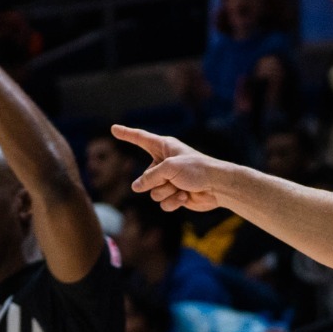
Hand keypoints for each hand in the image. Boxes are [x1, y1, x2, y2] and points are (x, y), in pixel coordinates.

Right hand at [113, 125, 233, 213]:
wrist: (218, 187)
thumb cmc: (197, 169)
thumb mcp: (170, 168)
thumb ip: (150, 177)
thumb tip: (136, 187)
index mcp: (164, 147)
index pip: (140, 139)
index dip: (126, 134)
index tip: (114, 128)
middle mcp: (164, 163)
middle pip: (145, 177)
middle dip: (158, 181)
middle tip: (175, 179)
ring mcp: (169, 180)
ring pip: (152, 192)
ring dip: (167, 192)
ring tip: (182, 188)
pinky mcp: (175, 195)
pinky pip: (162, 203)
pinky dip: (173, 202)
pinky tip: (186, 197)